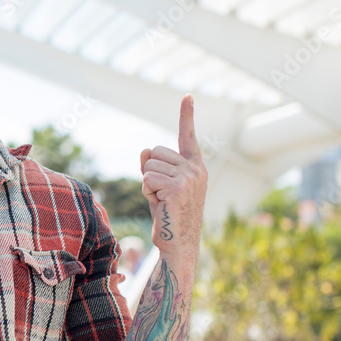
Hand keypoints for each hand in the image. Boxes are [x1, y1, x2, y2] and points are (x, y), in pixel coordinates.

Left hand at [140, 95, 207, 253]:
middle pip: (155, 152)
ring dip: (147, 184)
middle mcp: (196, 169)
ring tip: (161, 201)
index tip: (187, 96)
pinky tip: (160, 205)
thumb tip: (144, 150)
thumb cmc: (168, 216)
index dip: (186, 115)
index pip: (187, 137)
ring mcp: (189, 178)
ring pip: (149, 166)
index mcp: (195, 167)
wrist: (178, 244)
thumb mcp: (159, 187)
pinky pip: (147, 178)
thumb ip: (153, 167)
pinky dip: (147, 192)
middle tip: (161, 194)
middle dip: (150, 171)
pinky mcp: (178, 187)